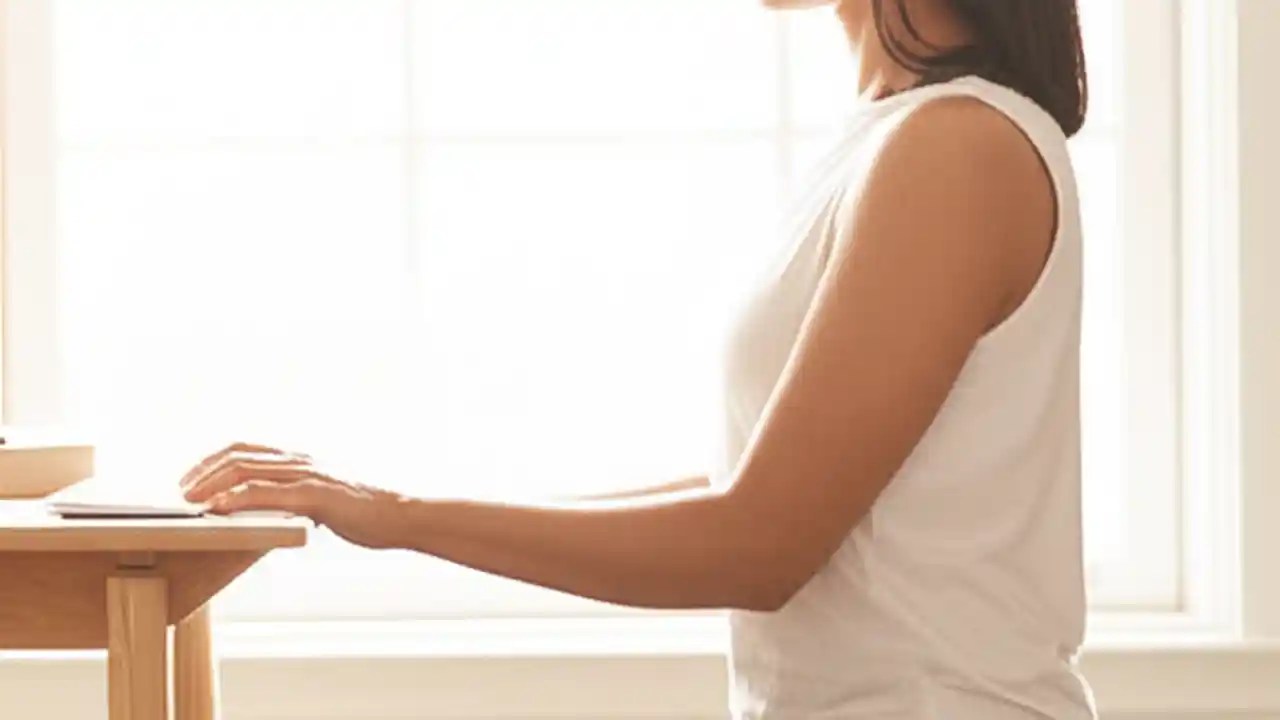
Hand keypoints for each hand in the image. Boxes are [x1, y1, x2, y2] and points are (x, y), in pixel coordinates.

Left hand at [179, 442, 408, 548]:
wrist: (398, 517)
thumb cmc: (363, 513)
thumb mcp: (322, 501)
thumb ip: (296, 499)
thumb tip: (269, 510)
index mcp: (300, 461)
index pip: (246, 450)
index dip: (213, 460)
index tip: (190, 478)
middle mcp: (300, 461)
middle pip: (239, 456)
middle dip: (204, 471)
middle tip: (181, 490)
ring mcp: (308, 475)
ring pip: (248, 470)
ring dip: (212, 483)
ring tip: (190, 499)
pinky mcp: (315, 494)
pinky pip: (268, 493)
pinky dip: (237, 499)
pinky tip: (218, 509)